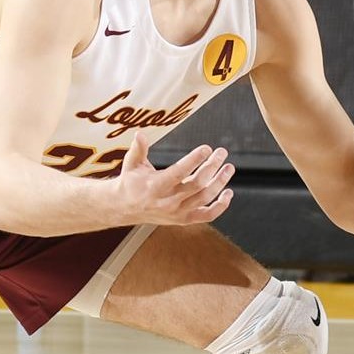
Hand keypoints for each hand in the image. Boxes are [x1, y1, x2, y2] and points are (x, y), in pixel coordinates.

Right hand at [113, 131, 234, 225]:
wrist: (125, 208)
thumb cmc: (130, 182)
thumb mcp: (131, 164)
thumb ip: (137, 149)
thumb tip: (140, 134)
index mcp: (155, 186)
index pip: (179, 172)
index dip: (194, 160)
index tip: (207, 148)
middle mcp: (167, 201)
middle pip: (197, 184)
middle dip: (212, 167)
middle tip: (221, 152)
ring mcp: (177, 212)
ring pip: (204, 198)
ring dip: (220, 183)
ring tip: (229, 168)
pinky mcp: (183, 220)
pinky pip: (206, 216)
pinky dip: (220, 206)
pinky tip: (228, 193)